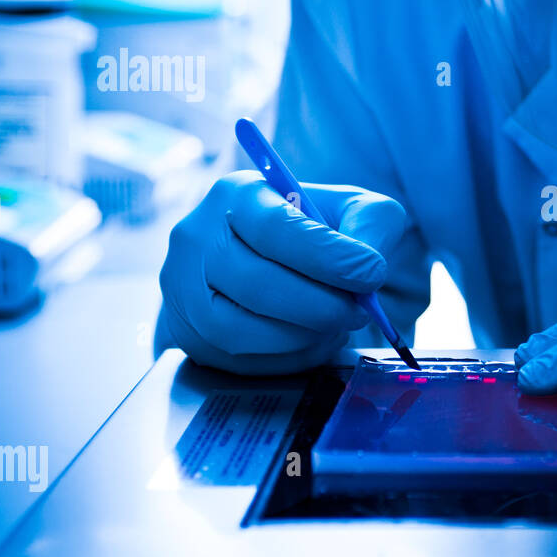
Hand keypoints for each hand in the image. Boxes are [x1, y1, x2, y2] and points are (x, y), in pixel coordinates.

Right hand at [160, 170, 405, 373]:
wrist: (276, 263)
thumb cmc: (315, 233)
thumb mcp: (352, 209)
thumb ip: (371, 222)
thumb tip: (369, 261)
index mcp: (237, 195)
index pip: (275, 227)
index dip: (328, 256)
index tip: (372, 274)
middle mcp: (197, 238)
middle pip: (256, 284)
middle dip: (321, 305)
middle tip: (360, 311)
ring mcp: (183, 290)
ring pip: (241, 330)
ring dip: (303, 335)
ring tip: (336, 323)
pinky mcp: (188, 335)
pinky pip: (238, 361)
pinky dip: (288, 357)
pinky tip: (313, 339)